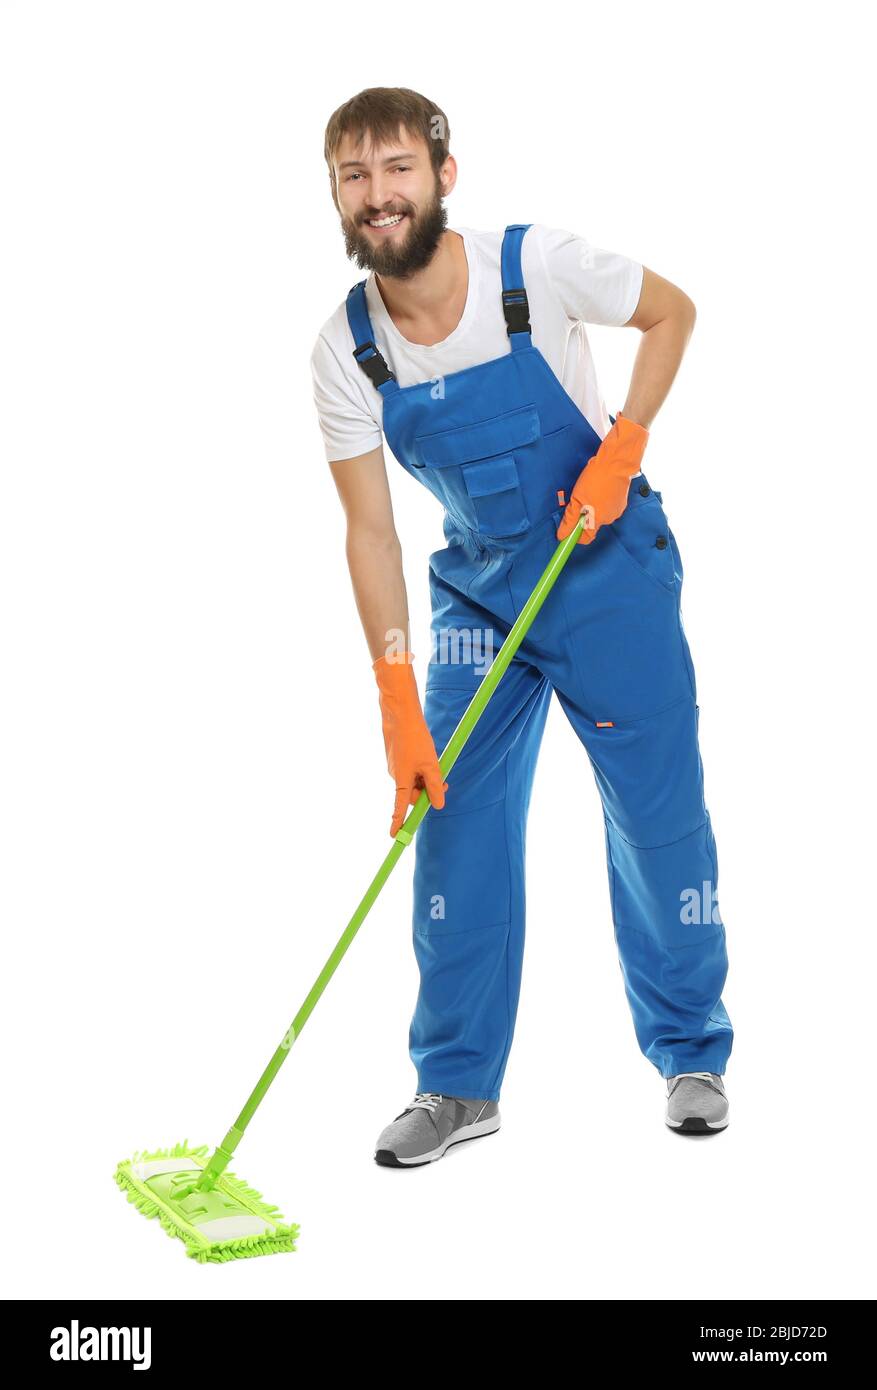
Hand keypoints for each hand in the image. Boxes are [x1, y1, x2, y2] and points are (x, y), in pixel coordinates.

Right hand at [373, 651, 447, 835]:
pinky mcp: (397, 759)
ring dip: (426, 778)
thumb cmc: (415, 739)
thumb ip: (435, 786)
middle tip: (445, 782)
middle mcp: (396, 777)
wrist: (399, 715)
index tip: (395, 837)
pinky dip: (421, 768)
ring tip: (435, 762)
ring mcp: (396, 767)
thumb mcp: (431, 764)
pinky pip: (411, 770)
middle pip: (414, 795)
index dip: (399, 823)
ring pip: (414, 781)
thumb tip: (438, 806)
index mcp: (401, 782)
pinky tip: (426, 753)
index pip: (400, 809)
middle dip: (428, 792)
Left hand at [556, 412, 649, 544]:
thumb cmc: (596, 478)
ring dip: (592, 507)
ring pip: (599, 514)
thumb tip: (562, 536)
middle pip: (592, 525)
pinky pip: (607, 506)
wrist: (616, 461)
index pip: (586, 538)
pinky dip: (601, 501)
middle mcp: (609, 518)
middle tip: (577, 500)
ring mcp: (617, 510)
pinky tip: (598, 488)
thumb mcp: (577, 499)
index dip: (575, 536)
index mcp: (598, 519)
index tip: (568, 530)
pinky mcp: (621, 501)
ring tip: (589, 491)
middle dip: (583, 516)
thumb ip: (570, 519)